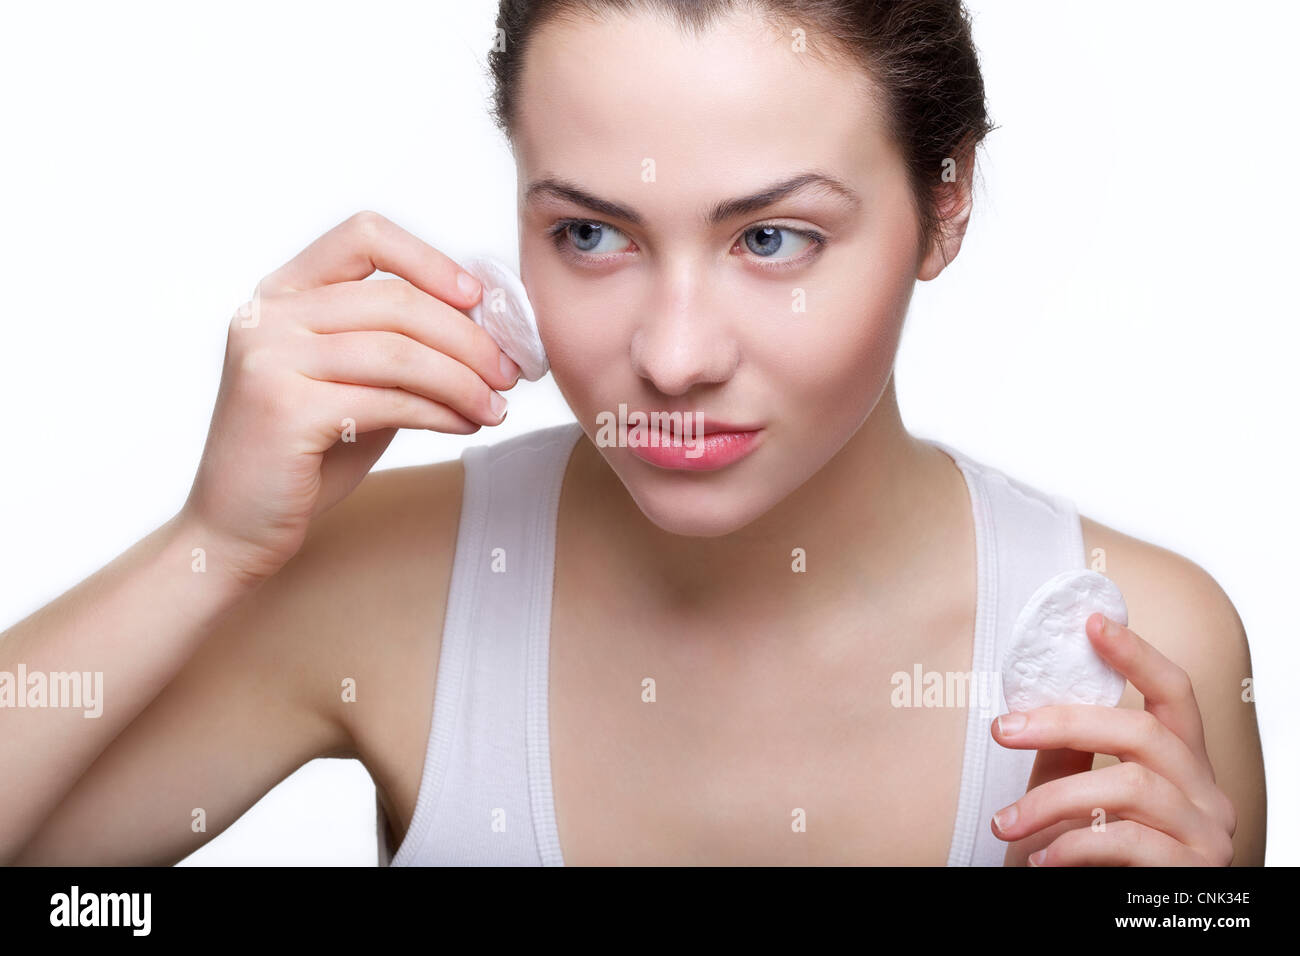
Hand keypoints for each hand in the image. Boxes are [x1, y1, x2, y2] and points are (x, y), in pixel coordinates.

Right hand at [182, 210, 521, 586]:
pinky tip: (465, 426)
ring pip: (399, 352)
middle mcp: (269, 314)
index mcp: (284, 292)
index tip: (479, 298)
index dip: (430, 261)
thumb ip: (398, 345)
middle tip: (510, 371)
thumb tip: (484, 324)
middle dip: (468, 338)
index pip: (365, 236)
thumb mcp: (354, 383)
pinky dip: (440, 412)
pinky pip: (388, 399)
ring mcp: (269, 358)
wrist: (236, 528)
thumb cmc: (304, 456)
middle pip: (396, 301)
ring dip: (463, 381)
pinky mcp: (283, 408)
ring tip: (496, 407)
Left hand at [989, 612, 1237, 864]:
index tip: (1092, 623)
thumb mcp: (1075, 799)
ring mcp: (1207, 835)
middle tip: (1002, 730)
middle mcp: (1208, 795)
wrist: (1112, 933)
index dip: (1137, 655)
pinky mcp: (1191, 873)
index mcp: (1184, 766)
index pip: (1175, 694)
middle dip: (1063, 721)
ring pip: (1129, 785)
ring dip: (1051, 801)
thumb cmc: (1089, 862)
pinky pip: (1125, 842)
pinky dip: (1071, 845)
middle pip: (1142, 731)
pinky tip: (1038, 857)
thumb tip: (1036, 699)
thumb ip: (1069, 754)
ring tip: (1006, 823)